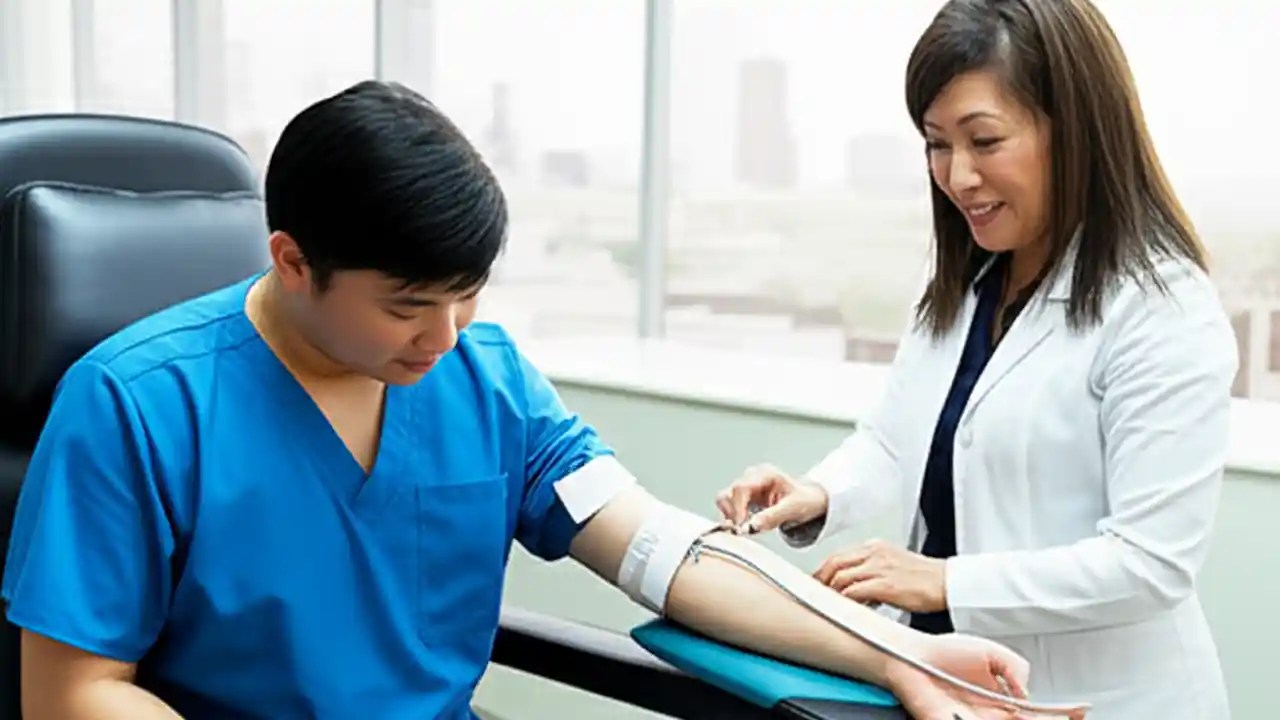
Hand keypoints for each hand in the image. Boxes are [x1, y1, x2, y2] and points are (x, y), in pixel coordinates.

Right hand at [714, 463, 827, 533]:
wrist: (811, 500)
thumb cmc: (805, 500)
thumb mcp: (793, 509)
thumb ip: (772, 517)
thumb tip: (750, 527)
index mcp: (765, 474)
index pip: (740, 488)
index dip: (737, 508)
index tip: (739, 526)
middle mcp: (752, 477)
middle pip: (728, 493)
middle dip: (732, 513)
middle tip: (741, 530)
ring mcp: (747, 487)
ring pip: (725, 500)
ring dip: (730, 516)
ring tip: (744, 528)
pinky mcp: (744, 498)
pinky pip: (730, 508)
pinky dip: (733, 519)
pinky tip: (746, 525)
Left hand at [815, 539, 946, 613]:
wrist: (948, 583)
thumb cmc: (924, 579)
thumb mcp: (893, 565)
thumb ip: (871, 571)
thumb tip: (851, 588)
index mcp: (875, 547)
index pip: (839, 555)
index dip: (823, 571)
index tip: (816, 583)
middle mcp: (875, 553)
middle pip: (834, 563)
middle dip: (819, 580)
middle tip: (812, 596)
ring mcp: (880, 568)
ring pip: (841, 577)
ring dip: (830, 593)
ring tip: (826, 605)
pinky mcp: (886, 585)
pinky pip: (855, 591)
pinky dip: (844, 600)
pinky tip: (844, 609)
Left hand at [886, 633, 1070, 719]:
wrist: (909, 655)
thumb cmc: (944, 652)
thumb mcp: (989, 652)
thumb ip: (1015, 667)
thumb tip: (1028, 691)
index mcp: (1002, 703)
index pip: (1036, 716)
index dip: (1060, 715)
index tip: (1080, 711)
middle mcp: (989, 718)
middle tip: (1066, 717)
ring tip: (1028, 715)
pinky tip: (982, 716)